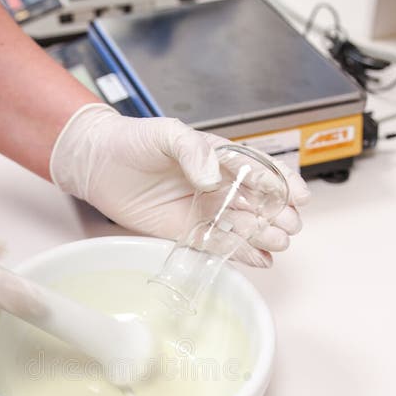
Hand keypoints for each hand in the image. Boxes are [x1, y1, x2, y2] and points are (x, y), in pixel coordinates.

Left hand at [50, 104, 309, 267]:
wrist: (97, 163)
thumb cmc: (133, 141)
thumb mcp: (167, 134)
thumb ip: (194, 152)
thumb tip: (215, 178)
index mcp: (219, 157)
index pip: (260, 169)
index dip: (282, 182)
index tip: (299, 196)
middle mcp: (217, 185)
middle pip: (257, 203)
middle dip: (277, 215)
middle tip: (289, 227)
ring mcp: (203, 210)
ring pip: (241, 226)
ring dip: (263, 236)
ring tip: (278, 245)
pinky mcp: (185, 232)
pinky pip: (217, 244)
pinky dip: (239, 253)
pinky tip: (259, 261)